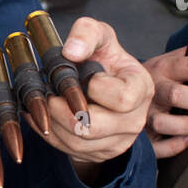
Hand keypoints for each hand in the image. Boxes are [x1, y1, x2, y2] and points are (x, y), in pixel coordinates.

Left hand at [23, 17, 152, 172]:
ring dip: (52, 122)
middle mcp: (135, 120)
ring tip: (45, 103)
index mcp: (141, 89)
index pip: (122, 99)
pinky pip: (69, 150)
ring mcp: (119, 141)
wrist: (101, 83)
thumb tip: (71, 51)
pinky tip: (45, 116)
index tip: (84, 76)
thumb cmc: (102, 57)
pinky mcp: (100, 153)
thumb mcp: (98, 36)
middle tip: (49, 94)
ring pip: (77, 141)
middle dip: (61, 109)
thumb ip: (87, 33)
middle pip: (93, 127)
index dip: (95, 88)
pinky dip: (50, 133)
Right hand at [141, 47, 187, 158]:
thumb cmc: (154, 76)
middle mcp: (152, 91)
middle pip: (177, 95)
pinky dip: (174, 145)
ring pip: (164, 123)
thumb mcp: (167, 59)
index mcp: (163, 68)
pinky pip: (156, 146)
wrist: (116, 90)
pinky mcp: (141, 135)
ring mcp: (144, 114)